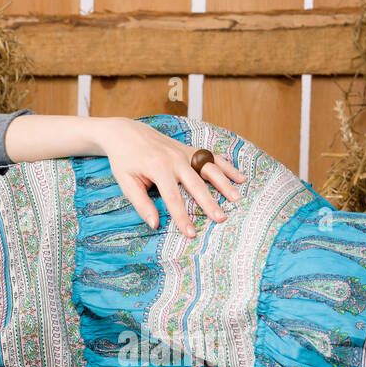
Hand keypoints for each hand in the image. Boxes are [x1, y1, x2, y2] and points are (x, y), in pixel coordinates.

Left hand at [94, 118, 246, 237]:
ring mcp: (184, 152)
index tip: (191, 234)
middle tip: (222, 219)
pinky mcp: (189, 149)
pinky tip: (240, 178)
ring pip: (209, 168)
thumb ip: (141, 203)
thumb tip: (154, 224)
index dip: (182, 217)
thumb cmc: (125, 160)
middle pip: (196, 184)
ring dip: (224, 183)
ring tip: (237, 198)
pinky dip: (227, 167)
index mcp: (158, 168)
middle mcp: (175, 159)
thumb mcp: (126, 182)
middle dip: (209, 203)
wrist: (126, 133)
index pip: (173, 198)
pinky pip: (212, 158)